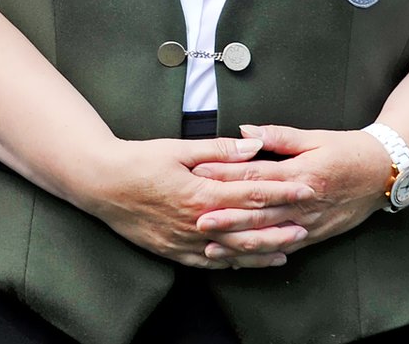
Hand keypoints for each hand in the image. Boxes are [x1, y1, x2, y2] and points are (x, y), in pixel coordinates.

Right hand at [84, 136, 314, 268]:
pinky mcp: (173, 251)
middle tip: (307, 224)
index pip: (252, 193)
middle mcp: (197, 222)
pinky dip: (232, 263)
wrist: (101, 184)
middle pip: (248, 228)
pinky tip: (247, 261)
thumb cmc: (138, 161)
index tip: (305, 188)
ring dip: (262, 250)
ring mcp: (185, 241)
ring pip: (232, 251)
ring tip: (287, 248)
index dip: (282, 192)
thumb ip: (219, 149)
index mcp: (200, 193)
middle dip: (280, 226)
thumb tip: (253, 146)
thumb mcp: (178, 147)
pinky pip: (210, 263)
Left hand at [189, 125, 392, 260]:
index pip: (256, 174)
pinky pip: (283, 248)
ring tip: (210, 246)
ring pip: (269, 236)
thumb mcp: (315, 137)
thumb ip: (279, 136)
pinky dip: (261, 255)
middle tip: (197, 219)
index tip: (200, 174)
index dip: (227, 175)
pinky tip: (240, 259)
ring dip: (238, 243)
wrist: (383, 174)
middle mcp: (303, 201)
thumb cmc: (348, 151)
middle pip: (259, 211)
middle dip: (226, 217)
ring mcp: (309, 222)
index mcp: (301, 173)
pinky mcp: (314, 235)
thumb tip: (245, 131)